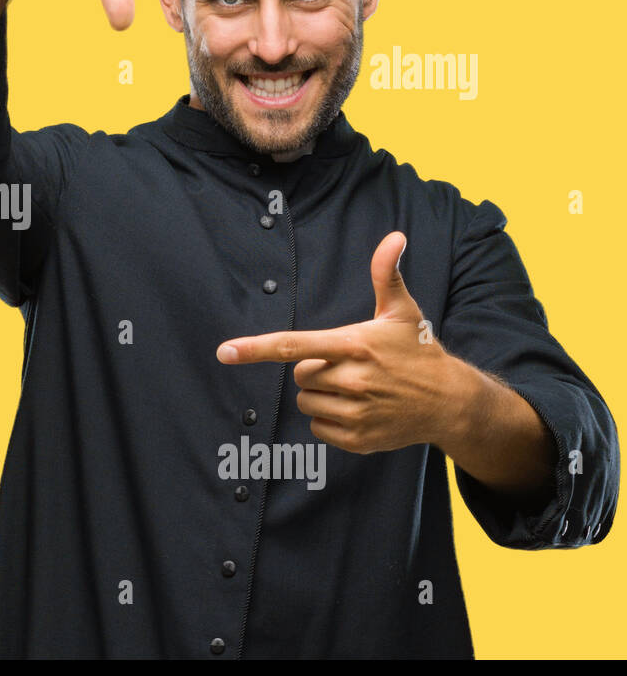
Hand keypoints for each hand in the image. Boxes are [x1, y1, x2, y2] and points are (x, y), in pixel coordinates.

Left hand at [214, 232, 473, 454]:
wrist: (451, 402)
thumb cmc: (419, 351)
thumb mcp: (402, 312)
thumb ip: (386, 275)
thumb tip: (394, 236)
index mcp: (354, 345)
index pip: (293, 346)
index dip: (255, 348)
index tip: (224, 352)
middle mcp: (353, 379)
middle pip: (300, 375)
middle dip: (315, 369)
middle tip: (349, 366)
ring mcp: (356, 412)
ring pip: (306, 403)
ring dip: (321, 396)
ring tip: (356, 389)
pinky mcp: (358, 439)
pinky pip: (318, 428)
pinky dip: (330, 420)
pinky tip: (359, 410)